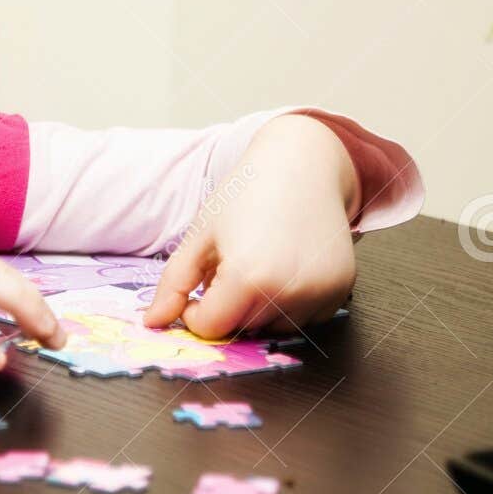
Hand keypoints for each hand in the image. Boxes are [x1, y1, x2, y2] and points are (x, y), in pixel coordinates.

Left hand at [142, 115, 359, 337]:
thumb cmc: (246, 194)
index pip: (211, 327)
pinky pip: (305, 318)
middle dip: (229, 306)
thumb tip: (153, 322)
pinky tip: (286, 265)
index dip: (198, 310)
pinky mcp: (340, 289)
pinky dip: (290, 303)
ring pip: (274, 328)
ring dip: (260, 308)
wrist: (302, 164)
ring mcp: (319, 292)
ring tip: (261, 261)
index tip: (202, 283)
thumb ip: (173, 284)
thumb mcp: (200, 235)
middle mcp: (288, 290)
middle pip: (243, 329)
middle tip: (234, 261)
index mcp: (247, 276)